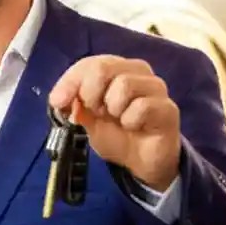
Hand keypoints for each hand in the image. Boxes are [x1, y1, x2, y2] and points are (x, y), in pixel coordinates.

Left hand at [48, 55, 179, 190]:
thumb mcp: (86, 120)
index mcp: (116, 68)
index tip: (57, 102)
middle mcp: (137, 71)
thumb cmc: (116, 134)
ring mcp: (155, 87)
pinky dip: (130, 121)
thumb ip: (74, 106)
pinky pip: (142, 107)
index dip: (70, 81)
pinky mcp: (167, 107)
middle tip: (95, 112)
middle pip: (103, 68)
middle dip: (90, 94)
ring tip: (118, 120)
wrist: (141, 161)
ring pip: (124, 84)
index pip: (89, 63)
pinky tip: (134, 127)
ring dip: (113, 109)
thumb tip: (60, 99)